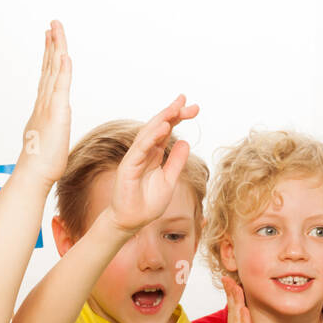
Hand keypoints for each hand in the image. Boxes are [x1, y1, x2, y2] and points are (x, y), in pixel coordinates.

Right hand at [16, 20, 71, 185]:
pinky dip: (62, 70)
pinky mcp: (56, 114)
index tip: (50, 39)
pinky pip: (60, 87)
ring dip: (56, 48)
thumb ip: (52, 129)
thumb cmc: (42, 163)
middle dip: (52, 44)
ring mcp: (49, 106)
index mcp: (44, 107)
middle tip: (52, 24)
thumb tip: (52, 128)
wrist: (35, 173)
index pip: (48, 76)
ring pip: (53, 71)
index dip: (49, 56)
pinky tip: (64, 55)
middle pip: (49, 67)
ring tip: (55, 28)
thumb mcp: (50, 140)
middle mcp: (45, 102)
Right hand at [109, 95, 199, 233]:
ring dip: (162, 120)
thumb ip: (176, 162)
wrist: (132, 221)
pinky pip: (140, 149)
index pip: (166, 131)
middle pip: (158, 127)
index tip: (193, 107)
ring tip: (176, 108)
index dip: (177, 118)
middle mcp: (143, 153)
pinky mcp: (128, 167)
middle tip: (186, 100)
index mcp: (153, 155)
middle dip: (172, 113)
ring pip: (148, 134)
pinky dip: (151, 138)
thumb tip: (185, 142)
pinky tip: (164, 128)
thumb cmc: (148, 203)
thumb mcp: (169, 180)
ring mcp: (134, 158)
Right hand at [218, 275, 253, 322]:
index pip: (232, 314)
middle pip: (232, 312)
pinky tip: (243, 309)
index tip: (230, 282)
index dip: (231, 298)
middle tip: (228, 277)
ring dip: (236, 302)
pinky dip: (243, 321)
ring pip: (236, 319)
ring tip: (235, 286)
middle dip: (230, 294)